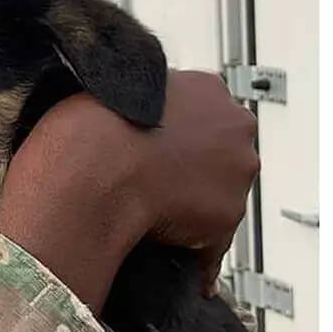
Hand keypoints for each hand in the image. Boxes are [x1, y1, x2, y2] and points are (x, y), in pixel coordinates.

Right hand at [0, 70, 258, 308]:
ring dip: (194, 203)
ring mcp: (237, 171)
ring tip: (152, 210)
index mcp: (207, 87)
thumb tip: (132, 115)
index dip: (177, 132)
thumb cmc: (95, 127)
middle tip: (155, 175)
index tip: (156, 143)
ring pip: (219, 193)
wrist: (97, 167)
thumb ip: (142, 98)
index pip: (204, 111)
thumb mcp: (117, 88)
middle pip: (223, 150)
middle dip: (195, 165)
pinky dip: (190, 244)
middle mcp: (235, 126)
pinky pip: (210, 238)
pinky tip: (161, 241)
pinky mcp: (228, 214)